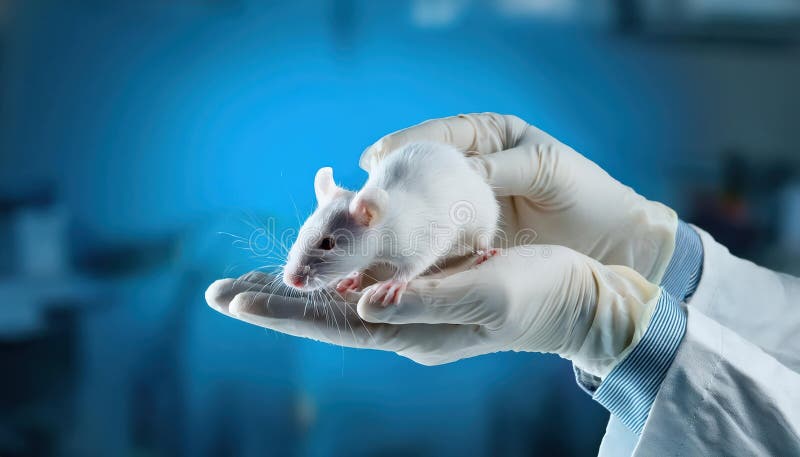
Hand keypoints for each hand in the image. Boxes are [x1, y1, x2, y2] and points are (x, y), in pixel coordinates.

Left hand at [206, 245, 659, 375]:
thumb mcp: (487, 295)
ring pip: (336, 301)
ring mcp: (411, 311)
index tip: (233, 299)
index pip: (331, 326)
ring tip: (247, 282)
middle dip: (271, 303)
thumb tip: (364, 305)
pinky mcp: (423, 292)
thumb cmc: (541, 294)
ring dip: (293, 290)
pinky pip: (364, 282)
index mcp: (413, 332)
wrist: (579, 300)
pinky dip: (332, 270)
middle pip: (322, 317)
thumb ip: (426, 300)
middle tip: (217, 292)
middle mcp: (402, 326)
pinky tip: (315, 257)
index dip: (282, 312)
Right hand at [361, 113, 676, 282]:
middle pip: (421, 170)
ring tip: (367, 225)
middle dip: (392, 182)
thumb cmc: (586, 195)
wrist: (612, 243)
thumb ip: (498, 168)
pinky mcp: (468, 241)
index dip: (407, 144)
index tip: (378, 158)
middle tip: (363, 197)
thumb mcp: (545, 169)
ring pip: (422, 206)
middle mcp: (471, 168)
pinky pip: (436, 239)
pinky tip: (392, 252)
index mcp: (488, 137)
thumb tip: (455, 170)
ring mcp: (465, 206)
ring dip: (397, 216)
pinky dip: (415, 244)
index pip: (439, 135)